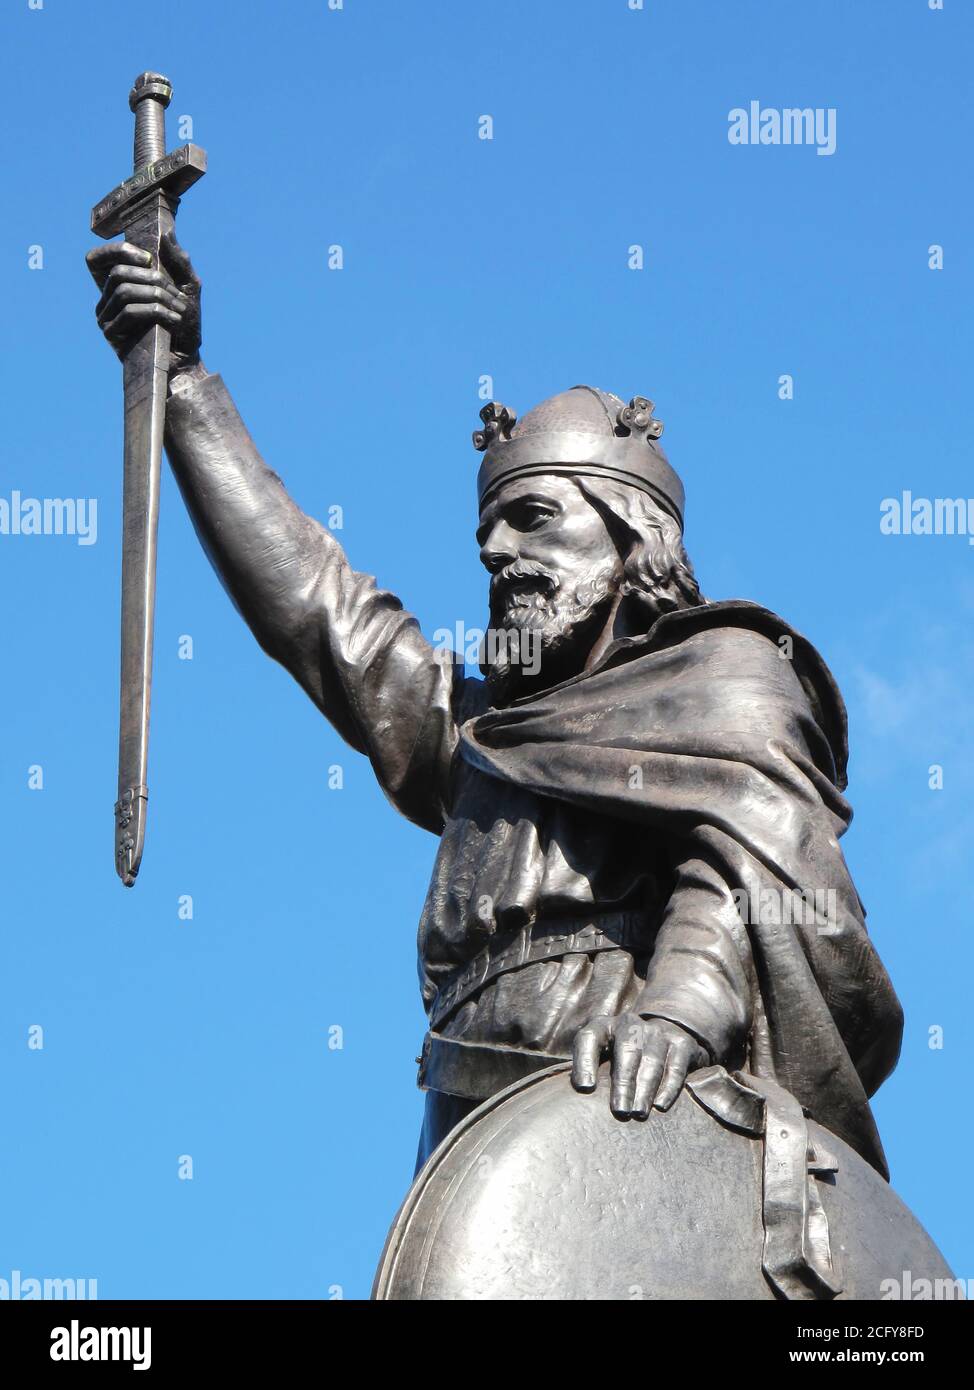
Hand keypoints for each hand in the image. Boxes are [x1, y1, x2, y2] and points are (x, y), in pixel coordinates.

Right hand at [86, 233, 201, 370]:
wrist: (188, 359)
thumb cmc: (185, 323)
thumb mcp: (188, 286)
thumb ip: (178, 260)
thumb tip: (167, 232)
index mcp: (118, 285)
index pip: (96, 260)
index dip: (116, 251)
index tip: (149, 258)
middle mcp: (106, 300)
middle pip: (117, 272)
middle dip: (151, 278)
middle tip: (173, 292)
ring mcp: (106, 318)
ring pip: (124, 291)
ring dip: (157, 297)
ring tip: (177, 310)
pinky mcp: (112, 335)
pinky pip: (129, 312)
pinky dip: (155, 312)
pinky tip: (173, 321)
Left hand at [571, 1011, 709, 1118]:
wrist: (663, 1033)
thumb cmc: (621, 1056)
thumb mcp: (601, 1054)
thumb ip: (588, 1070)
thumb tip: (581, 1096)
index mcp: (603, 1026)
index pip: (589, 1038)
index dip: (585, 1061)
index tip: (585, 1088)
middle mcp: (630, 1024)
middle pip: (626, 1050)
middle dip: (623, 1083)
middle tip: (620, 1111)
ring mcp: (657, 1032)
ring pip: (652, 1059)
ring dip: (645, 1088)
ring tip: (639, 1113)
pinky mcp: (681, 1043)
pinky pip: (676, 1066)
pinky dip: (669, 1087)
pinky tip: (661, 1105)